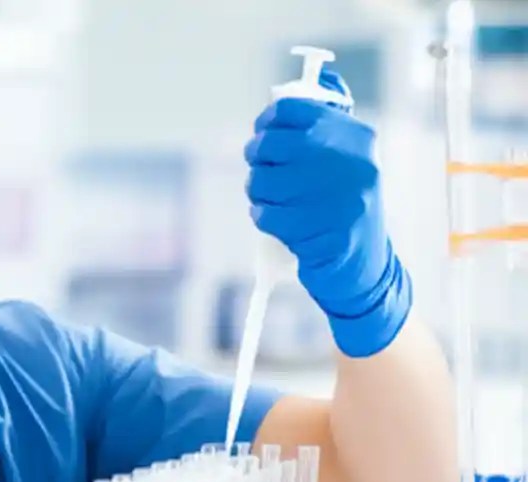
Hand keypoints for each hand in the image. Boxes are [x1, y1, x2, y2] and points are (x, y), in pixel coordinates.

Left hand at [245, 70, 411, 357]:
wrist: (365, 266)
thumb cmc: (346, 204)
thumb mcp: (349, 157)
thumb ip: (330, 119)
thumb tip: (319, 73)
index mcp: (357, 136)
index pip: (292, 108)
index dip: (268, 122)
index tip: (264, 133)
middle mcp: (351, 162)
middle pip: (269, 144)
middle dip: (257, 159)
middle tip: (262, 171)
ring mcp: (338, 198)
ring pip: (262, 180)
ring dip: (257, 193)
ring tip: (272, 200)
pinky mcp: (322, 231)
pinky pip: (265, 214)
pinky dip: (263, 218)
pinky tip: (279, 223)